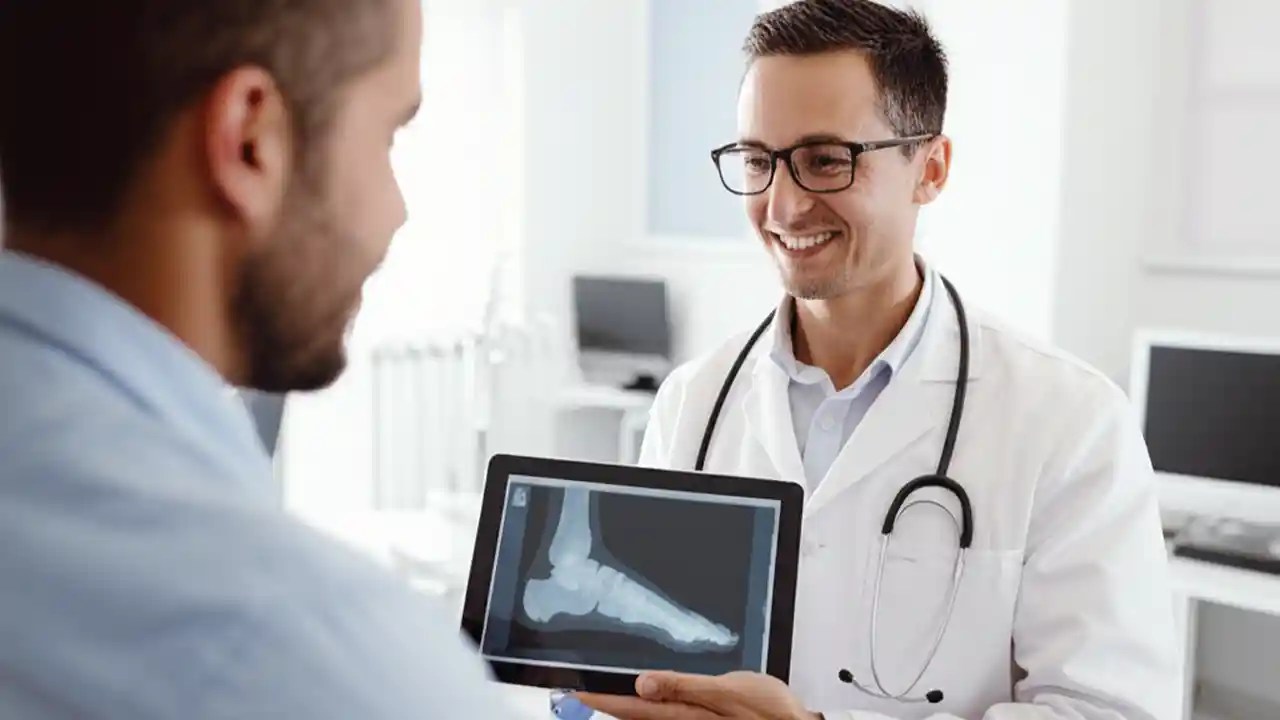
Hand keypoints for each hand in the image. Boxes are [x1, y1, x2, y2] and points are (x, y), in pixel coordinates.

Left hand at [575, 671, 820, 719]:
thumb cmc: (771, 711)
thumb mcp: (731, 691)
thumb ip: (685, 686)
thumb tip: (643, 684)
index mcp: (686, 716)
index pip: (632, 709)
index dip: (600, 703)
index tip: (572, 696)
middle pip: (633, 719)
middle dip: (602, 709)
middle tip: (571, 698)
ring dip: (620, 711)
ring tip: (592, 701)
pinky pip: (665, 719)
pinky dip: (643, 713)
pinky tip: (638, 705)